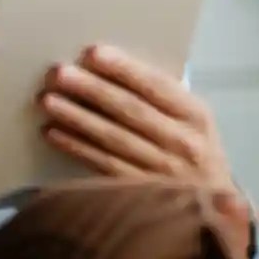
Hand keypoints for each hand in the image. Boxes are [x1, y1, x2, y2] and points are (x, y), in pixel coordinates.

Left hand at [37, 44, 229, 184]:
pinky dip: (76, 147)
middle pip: (130, 111)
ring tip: (48, 100)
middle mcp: (181, 143)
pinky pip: (103, 165)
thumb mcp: (194, 120)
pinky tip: (53, 133)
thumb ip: (164, 96)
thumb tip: (114, 66)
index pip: (157, 86)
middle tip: (59, 73)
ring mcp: (160, 171)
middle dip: (91, 89)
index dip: (124, 69)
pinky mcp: (140, 193)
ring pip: (112, 139)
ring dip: (76, 118)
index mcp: (196, 116)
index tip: (93, 53)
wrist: (210, 205)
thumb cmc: (195, 150)